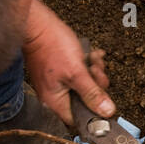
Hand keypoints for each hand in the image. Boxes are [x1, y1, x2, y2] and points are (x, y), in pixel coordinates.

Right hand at [22, 0, 113, 123]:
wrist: (38, 24)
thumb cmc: (51, 46)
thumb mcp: (77, 73)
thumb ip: (92, 94)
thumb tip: (107, 112)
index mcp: (55, 102)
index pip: (79, 119)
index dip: (95, 112)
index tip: (107, 102)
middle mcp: (55, 96)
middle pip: (85, 101)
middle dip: (96, 85)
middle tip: (96, 72)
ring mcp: (58, 83)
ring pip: (85, 86)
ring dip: (94, 72)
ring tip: (92, 60)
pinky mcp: (61, 71)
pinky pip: (80, 74)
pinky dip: (87, 65)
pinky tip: (91, 56)